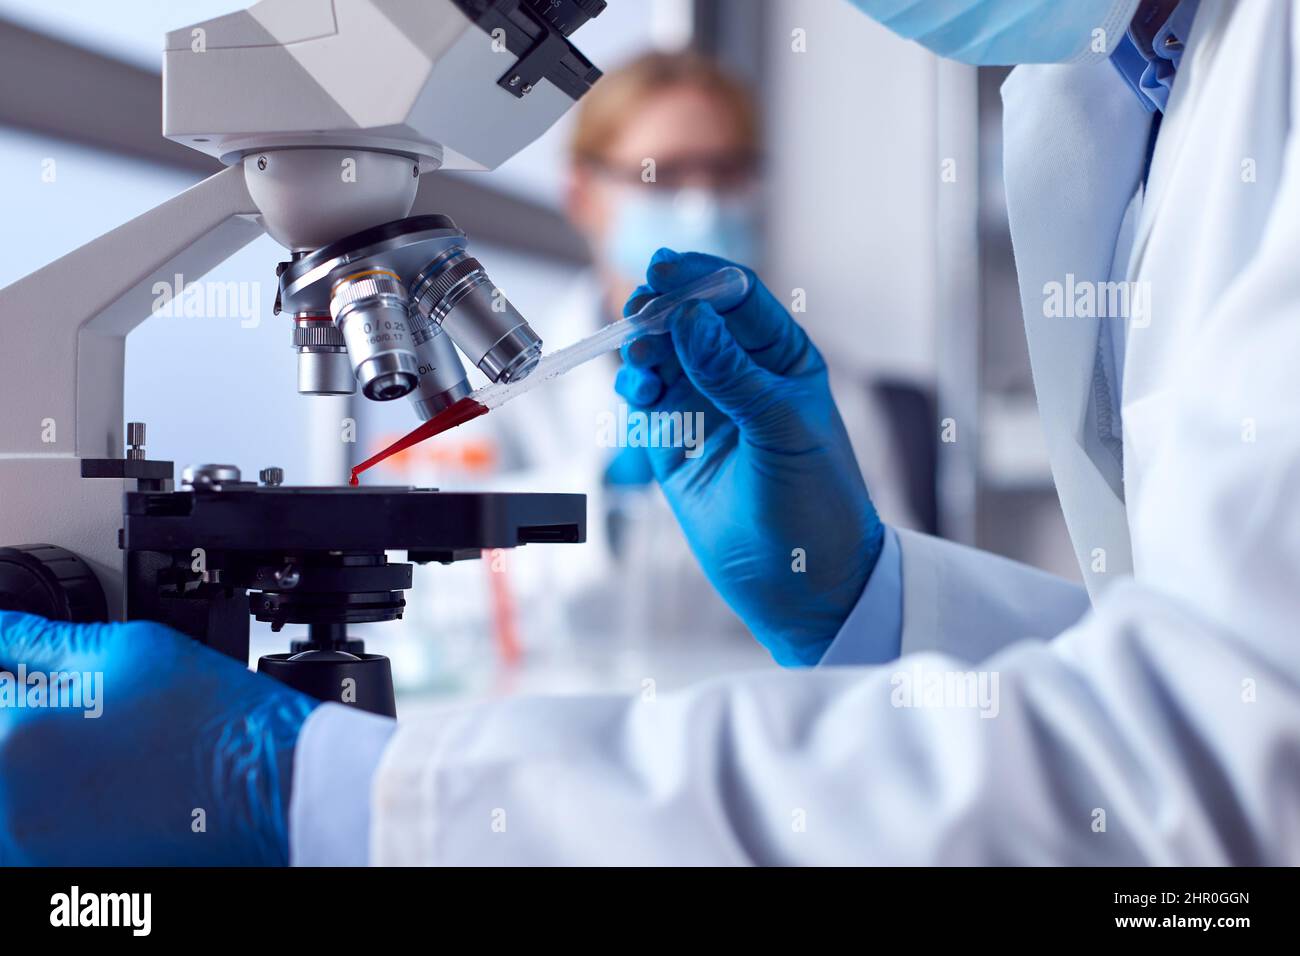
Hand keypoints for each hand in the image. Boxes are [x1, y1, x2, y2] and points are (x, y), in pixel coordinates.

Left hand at [0, 611, 316, 864]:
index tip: (32, 683)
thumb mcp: (128, 650)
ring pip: (6, 801)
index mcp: (16, 738)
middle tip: (79, 718)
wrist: (273, 784)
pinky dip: (47, 813)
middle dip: (21, 725)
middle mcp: (12, 805)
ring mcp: (32, 850)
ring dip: (29, 774)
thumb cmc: (214, 719)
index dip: (10, 683)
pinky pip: (25, 837)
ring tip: (93, 756)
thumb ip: (39, 641)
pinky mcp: (59, 875)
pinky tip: (98, 790)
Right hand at [615, 249, 884, 664]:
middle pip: (691, 321)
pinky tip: (639, 390)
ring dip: (645, 348)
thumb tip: (688, 318)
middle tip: (640, 308)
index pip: (737, 299)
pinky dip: (635, 387)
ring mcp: (705, 410)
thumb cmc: (817, 504)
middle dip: (663, 309)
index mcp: (783, 360)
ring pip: (662, 357)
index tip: (665, 270)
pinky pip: (646, 401)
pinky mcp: (674, 446)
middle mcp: (741, 377)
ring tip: (642, 359)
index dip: (700, 279)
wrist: (804, 585)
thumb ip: (732, 373)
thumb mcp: (782, 429)